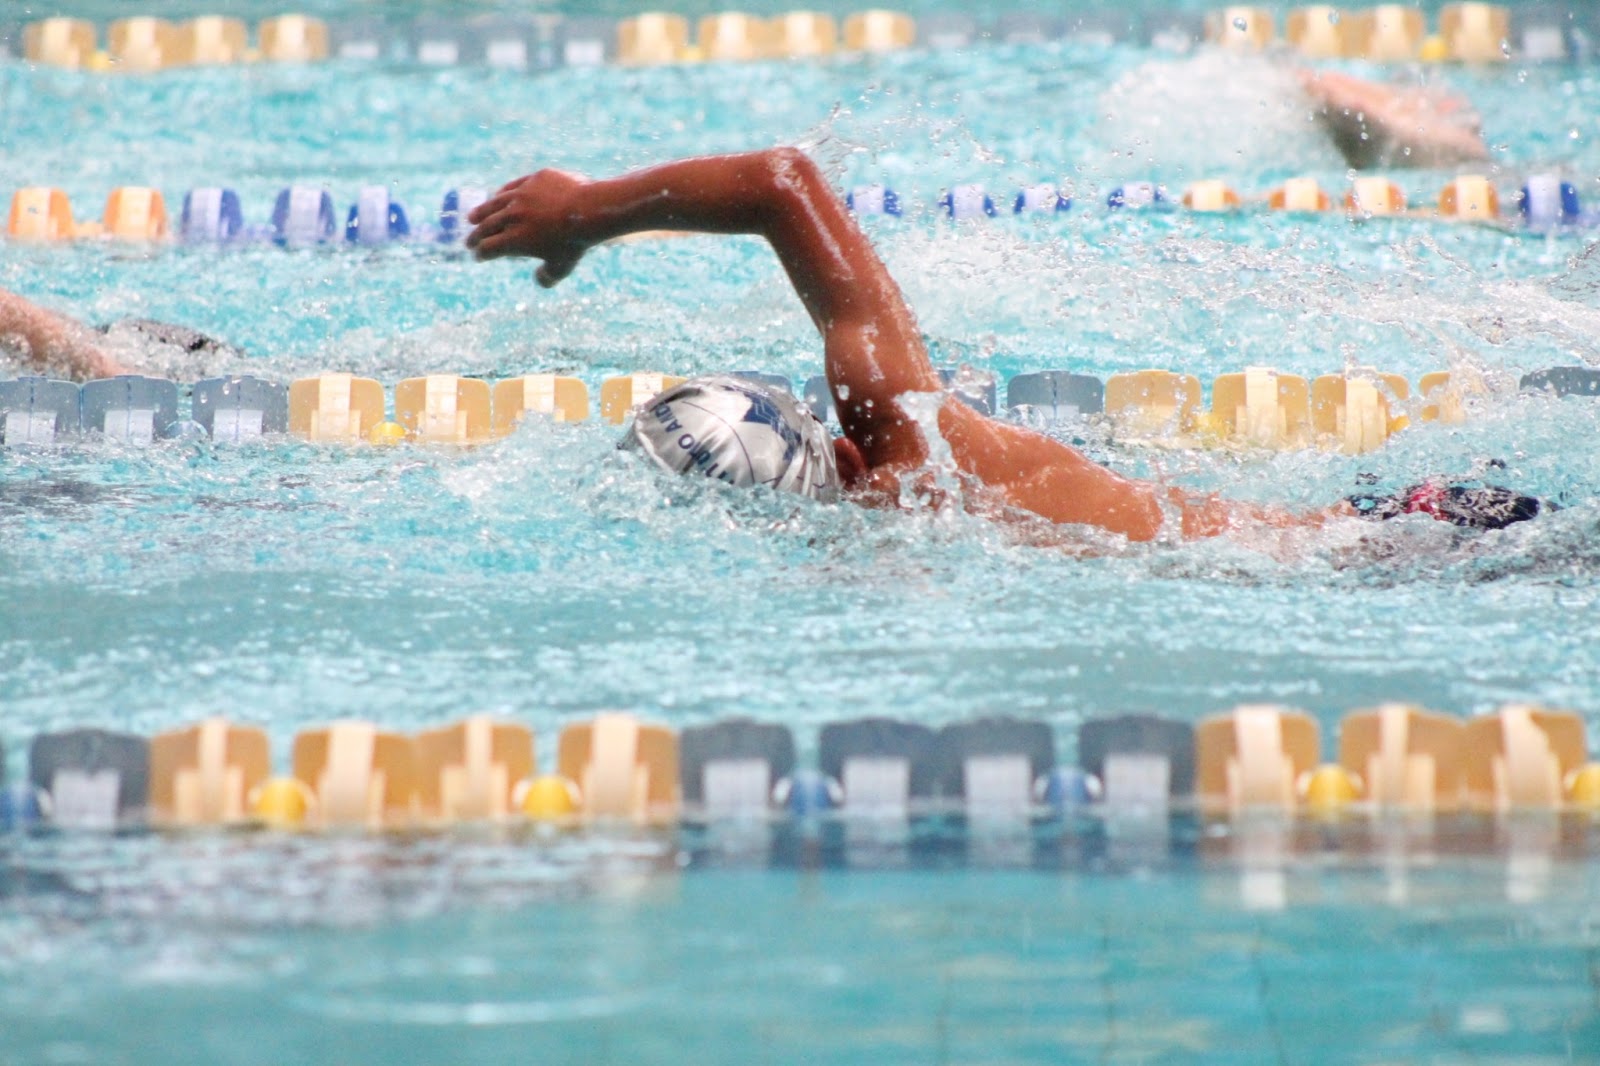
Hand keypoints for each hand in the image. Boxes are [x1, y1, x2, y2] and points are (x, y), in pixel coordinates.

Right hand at [465, 170, 591, 285]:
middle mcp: (513, 216)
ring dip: (482, 212)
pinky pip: (512, 187)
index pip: (489, 248)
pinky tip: (498, 197)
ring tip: (473, 218)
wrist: (590, 210)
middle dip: (476, 236)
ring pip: (495, 203)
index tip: (478, 256)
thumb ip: (548, 277)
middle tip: (469, 242)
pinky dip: (502, 194)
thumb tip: (539, 278)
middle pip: (487, 226)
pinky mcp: (534, 180)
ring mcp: (522, 195)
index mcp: (515, 240)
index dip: (481, 254)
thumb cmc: (576, 243)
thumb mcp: (563, 267)